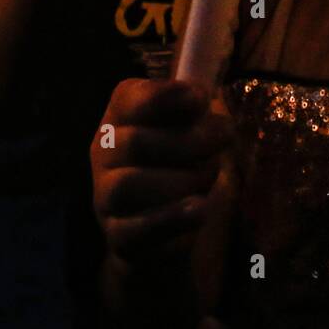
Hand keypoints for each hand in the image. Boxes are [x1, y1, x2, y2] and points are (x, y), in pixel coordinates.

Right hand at [90, 78, 235, 328]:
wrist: (162, 232)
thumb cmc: (179, 165)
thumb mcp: (189, 130)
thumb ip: (193, 110)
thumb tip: (200, 92)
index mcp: (121, 117)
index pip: (127, 98)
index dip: (163, 96)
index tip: (200, 97)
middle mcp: (104, 153)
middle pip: (135, 142)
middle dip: (190, 140)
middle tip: (224, 138)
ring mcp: (106, 197)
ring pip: (130, 185)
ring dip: (183, 179)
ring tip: (206, 180)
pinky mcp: (119, 236)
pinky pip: (138, 228)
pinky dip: (173, 217)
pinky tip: (199, 208)